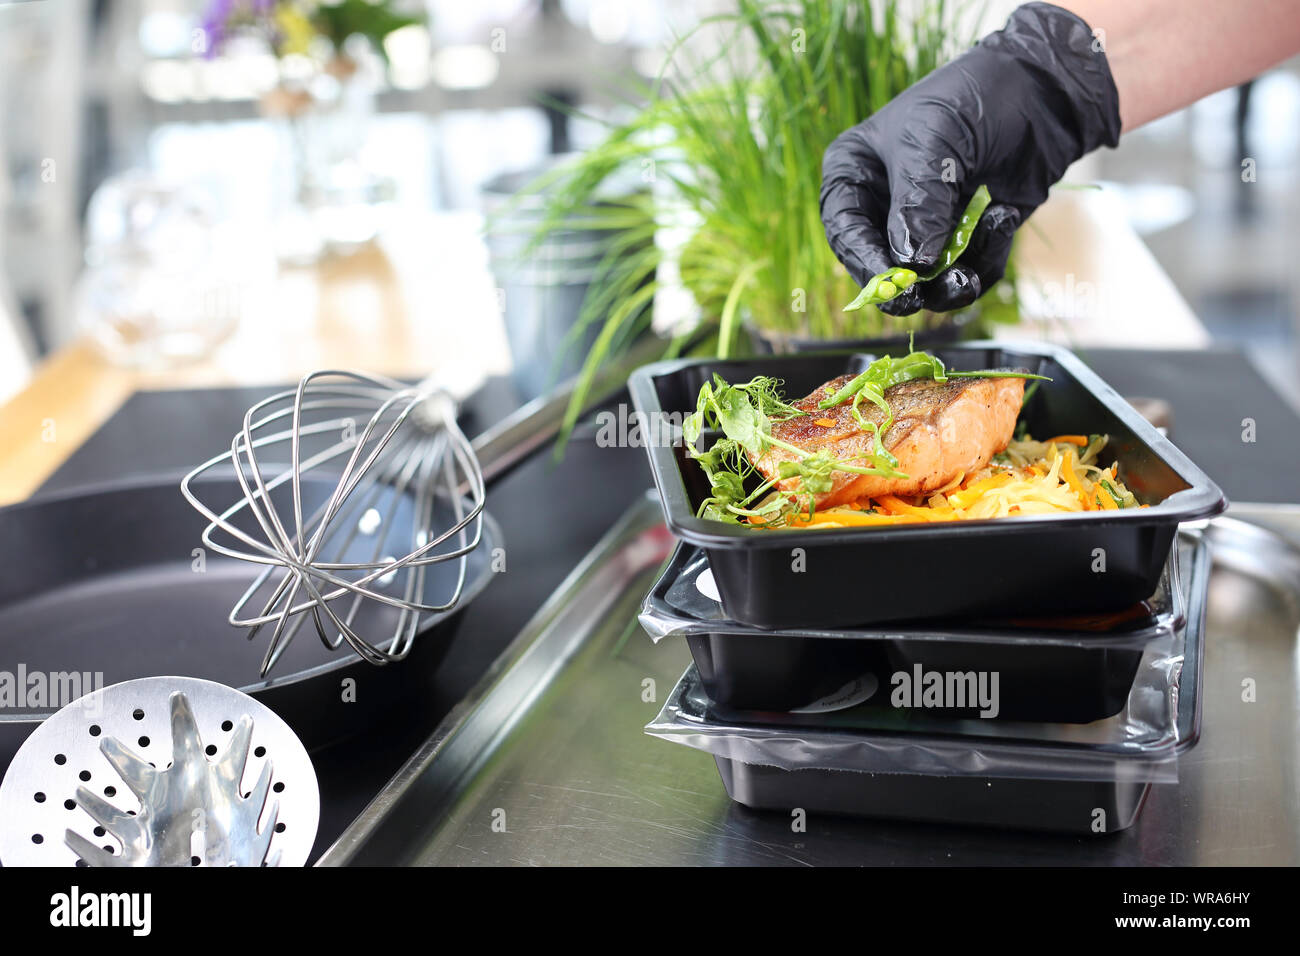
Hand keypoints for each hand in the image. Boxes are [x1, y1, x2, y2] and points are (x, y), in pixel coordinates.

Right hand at [820, 2, 1120, 315]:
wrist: (1045, 90)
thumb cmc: (973, 99)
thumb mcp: (933, 142)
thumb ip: (918, 204)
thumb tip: (913, 262)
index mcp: (856, 175)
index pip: (845, 229)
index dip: (863, 260)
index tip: (893, 282)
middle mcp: (885, 206)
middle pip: (883, 265)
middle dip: (911, 282)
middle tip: (931, 292)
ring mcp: (928, 226)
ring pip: (928, 280)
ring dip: (952, 279)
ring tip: (976, 262)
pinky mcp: (968, 239)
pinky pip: (969, 269)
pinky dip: (988, 253)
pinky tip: (1003, 214)